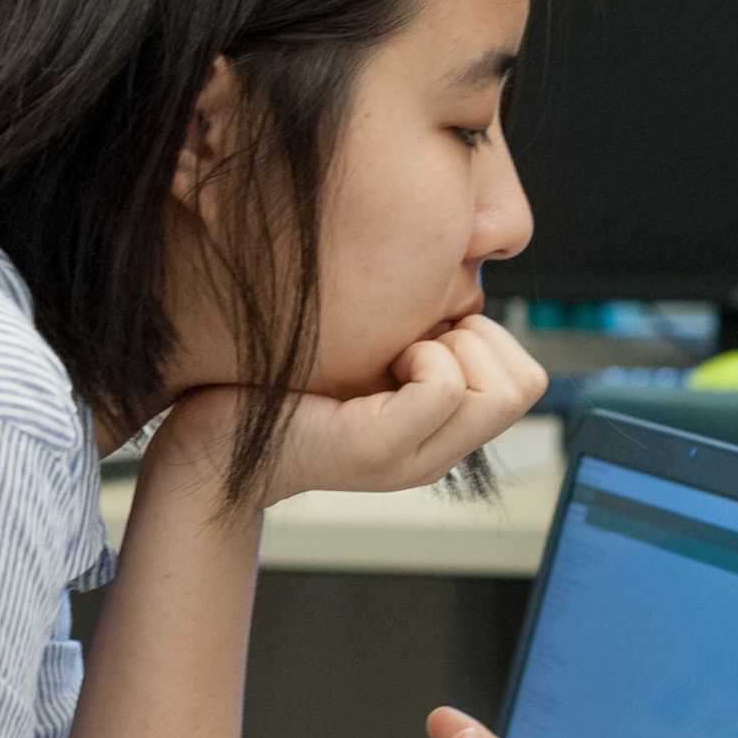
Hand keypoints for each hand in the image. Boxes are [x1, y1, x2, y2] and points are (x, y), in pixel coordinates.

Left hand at [161, 312, 546, 509]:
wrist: (208, 442)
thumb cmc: (279, 382)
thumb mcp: (366, 355)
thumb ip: (415, 335)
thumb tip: (456, 278)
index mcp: (440, 433)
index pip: (528, 381)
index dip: (488, 337)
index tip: (423, 332)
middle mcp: (436, 454)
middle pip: (527, 386)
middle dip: (480, 338)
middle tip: (412, 341)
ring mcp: (411, 459)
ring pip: (499, 391)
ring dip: (452, 347)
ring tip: (394, 354)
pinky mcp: (376, 451)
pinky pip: (443, 386)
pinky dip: (419, 356)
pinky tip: (376, 363)